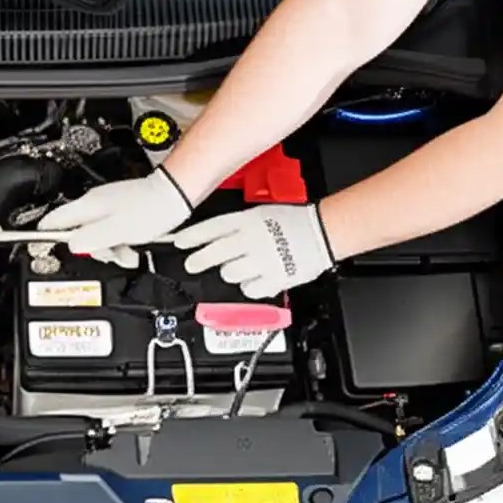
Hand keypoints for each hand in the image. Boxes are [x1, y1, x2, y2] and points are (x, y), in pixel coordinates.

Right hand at [38, 167, 191, 267]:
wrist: (174, 197)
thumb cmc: (150, 211)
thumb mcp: (115, 232)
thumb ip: (89, 240)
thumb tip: (72, 246)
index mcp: (87, 207)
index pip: (52, 221)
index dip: (45, 237)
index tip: (43, 250)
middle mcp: (94, 204)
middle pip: (76, 233)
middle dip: (91, 249)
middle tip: (109, 254)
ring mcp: (107, 207)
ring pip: (95, 235)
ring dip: (110, 249)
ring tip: (127, 253)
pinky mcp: (121, 211)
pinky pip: (110, 232)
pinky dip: (120, 243)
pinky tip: (132, 246)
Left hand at [173, 203, 334, 297]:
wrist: (324, 232)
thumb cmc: (295, 221)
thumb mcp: (261, 213)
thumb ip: (238, 226)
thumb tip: (214, 236)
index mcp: (248, 221)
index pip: (211, 228)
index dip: (192, 236)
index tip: (179, 242)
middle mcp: (251, 241)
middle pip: (214, 254)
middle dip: (198, 260)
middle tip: (192, 264)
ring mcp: (261, 261)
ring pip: (229, 273)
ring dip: (229, 271)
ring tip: (239, 266)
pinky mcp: (273, 279)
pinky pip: (249, 288)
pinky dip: (249, 285)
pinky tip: (254, 278)